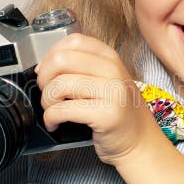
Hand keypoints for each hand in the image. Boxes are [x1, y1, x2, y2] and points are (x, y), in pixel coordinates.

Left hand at [34, 34, 161, 166]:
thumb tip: (43, 67)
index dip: (51, 56)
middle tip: (48, 94)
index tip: (47, 73)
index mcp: (110, 58)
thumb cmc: (116, 113)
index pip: (72, 42)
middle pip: (61, 60)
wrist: (140, 142)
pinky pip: (62, 110)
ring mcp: (112, 92)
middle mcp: (113, 70)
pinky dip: (50, 118)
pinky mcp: (106, 115)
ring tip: (52, 110)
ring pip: (59, 85)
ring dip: (47, 101)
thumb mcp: (105, 81)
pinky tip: (55, 124)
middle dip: (44, 79)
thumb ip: (81, 68)